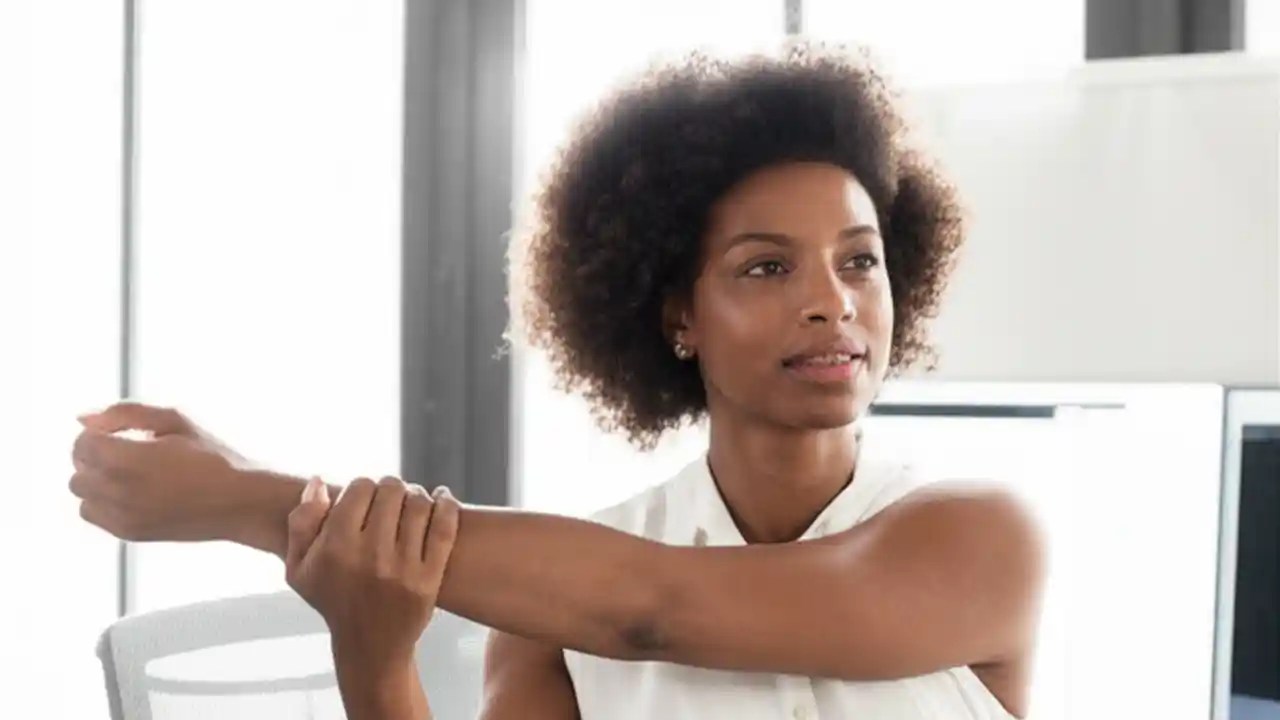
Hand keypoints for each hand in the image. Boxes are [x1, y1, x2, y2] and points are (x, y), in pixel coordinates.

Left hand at [70, 402, 256, 541]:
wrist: (240, 503)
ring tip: (129, 474)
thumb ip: (124, 414)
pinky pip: (93, 514)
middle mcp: (117, 490)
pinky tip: (133, 493)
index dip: (100, 434)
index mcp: (127, 459)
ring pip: (82, 493)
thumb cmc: (212, 457)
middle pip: (78, 469)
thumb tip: (82, 420)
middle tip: (127, 451)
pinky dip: (103, 502)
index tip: (123, 433)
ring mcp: (121, 516)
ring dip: (96, 480)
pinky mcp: (128, 533)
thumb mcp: (175, 421)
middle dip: (95, 456)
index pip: (83, 443)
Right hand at [285, 476, 459, 672]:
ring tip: (413, 501)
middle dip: (392, 488)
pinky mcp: (430, 578)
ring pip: (419, 504)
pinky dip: (447, 505)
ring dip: (418, 495)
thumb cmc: (333, 598)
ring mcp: (403, 567)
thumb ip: (302, 522)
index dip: (364, 487)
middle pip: (392, 490)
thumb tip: (318, 482)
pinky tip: (442, 498)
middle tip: (392, 498)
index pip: (360, 487)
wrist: (370, 644)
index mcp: (336, 548)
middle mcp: (370, 555)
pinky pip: (444, 527)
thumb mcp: (299, 569)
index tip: (366, 499)